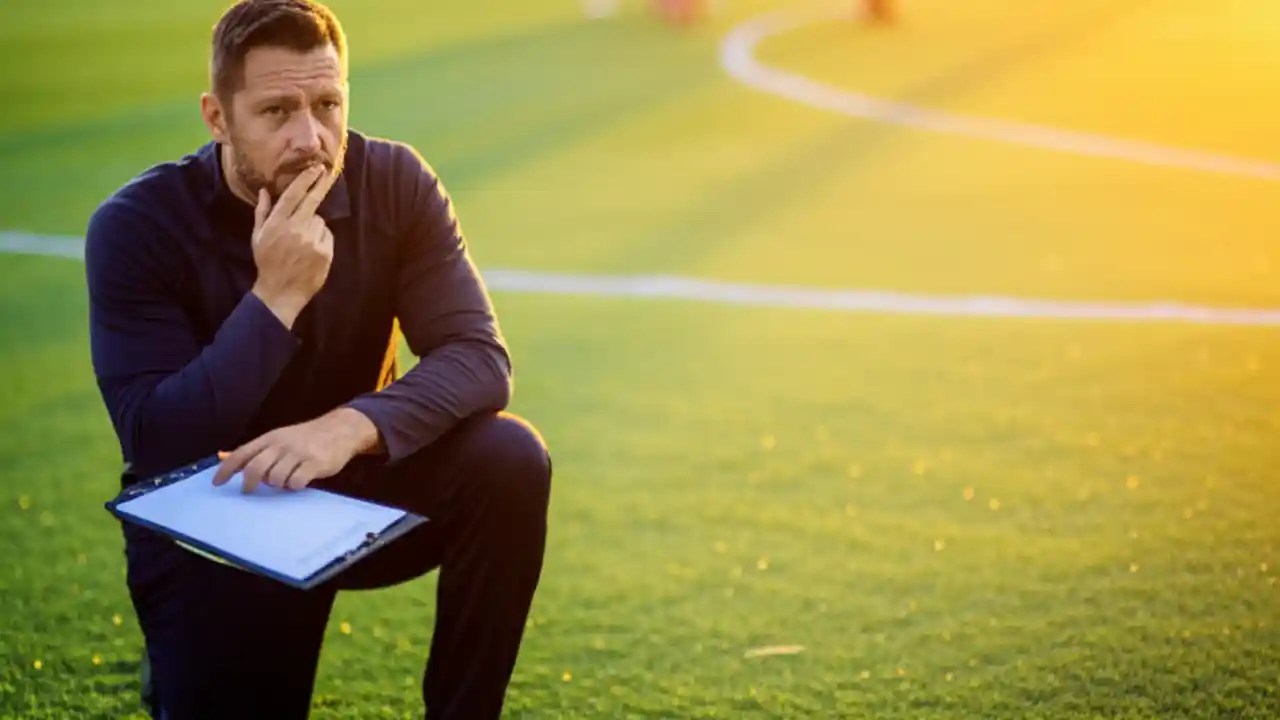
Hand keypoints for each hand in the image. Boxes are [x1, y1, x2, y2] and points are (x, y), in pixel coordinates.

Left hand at [212, 408, 380, 492]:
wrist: (341, 429)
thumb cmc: (306, 437)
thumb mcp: (279, 438)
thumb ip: (256, 450)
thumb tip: (225, 457)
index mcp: (270, 438)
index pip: (241, 454)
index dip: (226, 469)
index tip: (216, 483)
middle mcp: (282, 445)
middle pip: (255, 468)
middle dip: (248, 484)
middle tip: (249, 491)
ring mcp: (298, 454)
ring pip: (275, 479)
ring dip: (277, 485)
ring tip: (285, 480)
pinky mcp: (314, 464)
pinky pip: (295, 483)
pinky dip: (294, 486)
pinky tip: (300, 481)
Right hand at [250, 165, 336, 327]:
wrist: (280, 290)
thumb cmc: (267, 261)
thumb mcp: (258, 236)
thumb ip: (262, 211)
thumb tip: (265, 190)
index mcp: (277, 224)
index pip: (292, 195)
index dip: (305, 180)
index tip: (314, 168)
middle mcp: (294, 229)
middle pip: (312, 200)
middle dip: (320, 184)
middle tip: (327, 172)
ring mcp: (311, 241)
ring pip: (319, 220)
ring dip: (314, 225)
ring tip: (303, 241)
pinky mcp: (324, 252)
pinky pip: (327, 235)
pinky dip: (322, 238)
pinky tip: (311, 250)